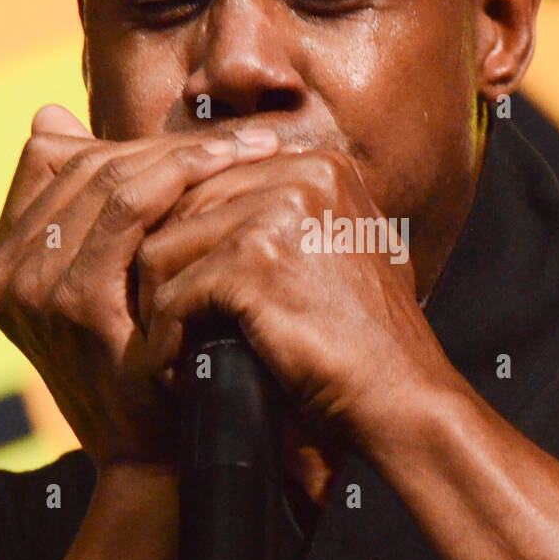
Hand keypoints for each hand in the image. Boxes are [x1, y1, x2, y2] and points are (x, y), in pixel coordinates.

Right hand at [0, 105, 280, 470]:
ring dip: (191, 153)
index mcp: (5, 261)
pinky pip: (130, 212)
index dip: (132, 139)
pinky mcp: (76, 305)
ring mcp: (34, 290)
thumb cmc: (152, 364)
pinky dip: (184, 180)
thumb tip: (50, 115)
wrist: (162, 456)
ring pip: (113, 179)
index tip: (206, 136)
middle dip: (174, 143)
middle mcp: (6, 273)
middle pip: (89, 165)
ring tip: (256, 147)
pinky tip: (234, 174)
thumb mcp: (110, 283)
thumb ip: (87, 210)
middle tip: (247, 135)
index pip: (57, 161)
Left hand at [135, 147, 452, 445]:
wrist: (403, 394)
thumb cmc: (374, 338)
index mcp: (322, 165)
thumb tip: (229, 210)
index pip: (216, 181)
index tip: (180, 283)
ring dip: (155, 303)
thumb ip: (301, 216)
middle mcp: (302, 174)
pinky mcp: (255, 262)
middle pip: (183, 208)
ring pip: (165, 247)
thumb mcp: (347, 250)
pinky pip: (174, 294)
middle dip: (163, 267)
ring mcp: (278, 214)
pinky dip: (165, 337)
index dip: (187, 236)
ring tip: (166, 343)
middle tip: (162, 318)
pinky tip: (174, 366)